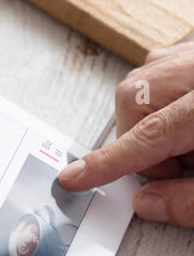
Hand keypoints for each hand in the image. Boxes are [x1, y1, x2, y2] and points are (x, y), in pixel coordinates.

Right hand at [59, 42, 193, 224]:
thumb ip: (192, 200)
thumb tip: (148, 205)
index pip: (143, 137)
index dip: (106, 163)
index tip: (74, 178)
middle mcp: (192, 71)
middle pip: (135, 108)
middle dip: (147, 144)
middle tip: (183, 164)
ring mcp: (191, 54)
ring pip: (143, 87)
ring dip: (157, 120)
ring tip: (193, 139)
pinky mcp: (193, 49)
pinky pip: (161, 70)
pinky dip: (167, 97)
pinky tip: (191, 113)